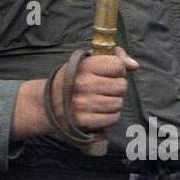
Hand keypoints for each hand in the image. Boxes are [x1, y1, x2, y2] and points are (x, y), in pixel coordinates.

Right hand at [12, 47, 137, 139]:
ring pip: (118, 103)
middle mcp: (84, 84)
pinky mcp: (84, 121)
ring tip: (100, 100)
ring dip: (113, 103)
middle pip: (121, 86)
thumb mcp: (84, 62)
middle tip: (103, 89)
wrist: (44, 104)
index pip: (118, 66)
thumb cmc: (69, 80)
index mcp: (84, 66)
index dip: (117, 70)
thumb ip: (113, 57)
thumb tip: (135, 65)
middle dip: (116, 88)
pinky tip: (99, 111)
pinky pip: (112, 118)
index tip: (107, 74)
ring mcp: (84, 104)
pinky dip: (110, 116)